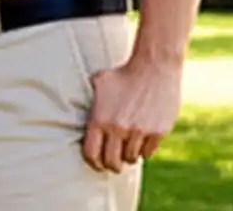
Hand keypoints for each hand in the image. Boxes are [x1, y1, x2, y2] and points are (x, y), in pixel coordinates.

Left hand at [82, 58, 182, 172]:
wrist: (153, 67)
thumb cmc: (122, 73)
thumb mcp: (99, 83)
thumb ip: (90, 101)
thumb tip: (74, 104)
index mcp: (100, 119)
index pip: (92, 154)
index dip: (94, 163)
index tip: (98, 165)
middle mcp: (118, 129)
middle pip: (112, 162)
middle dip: (112, 165)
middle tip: (114, 164)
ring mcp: (139, 132)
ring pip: (131, 158)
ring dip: (129, 156)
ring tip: (128, 150)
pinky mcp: (158, 132)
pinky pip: (148, 153)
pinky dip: (144, 151)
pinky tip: (142, 143)